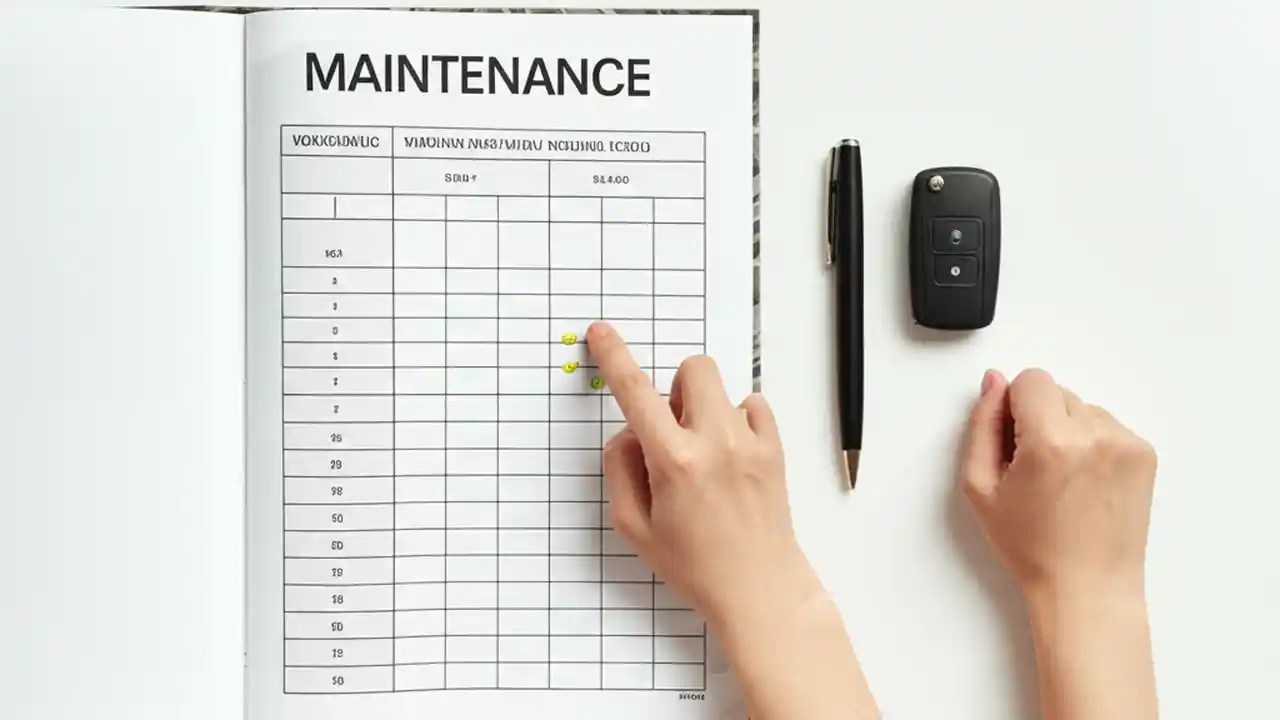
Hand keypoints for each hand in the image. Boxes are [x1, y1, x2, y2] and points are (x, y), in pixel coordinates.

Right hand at [585, 321, 819, 630]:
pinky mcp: (774, 448)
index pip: (636, 393)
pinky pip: (753, 404)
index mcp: (674, 462)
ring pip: (722, 386)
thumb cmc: (695, 565)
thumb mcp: (634, 527)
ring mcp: (750, 442)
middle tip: (672, 428)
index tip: (603, 333)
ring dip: (704, 405)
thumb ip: (620, 470)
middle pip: (692, 369)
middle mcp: (715, 442)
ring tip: (704, 449)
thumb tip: (629, 434)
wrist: (759, 586)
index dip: (614, 357)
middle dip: (675, 388)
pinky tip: (730, 453)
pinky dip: (737, 418)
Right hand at [960, 368, 1157, 600]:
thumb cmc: (1029, 545)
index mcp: (1050, 441)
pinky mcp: (1145, 454)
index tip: (1014, 443)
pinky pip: (1107, 426)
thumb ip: (982, 426)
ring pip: (1083, 408)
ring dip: (1068, 429)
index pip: (1031, 379)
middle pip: (1057, 391)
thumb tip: (994, 380)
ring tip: (1063, 479)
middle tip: (1036, 468)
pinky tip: (1086, 482)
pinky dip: (1093, 444)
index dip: (1014, 406)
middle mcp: (1095, 433)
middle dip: (1040, 418)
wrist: (1087, 587)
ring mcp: (1126, 443)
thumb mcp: (981, 488)